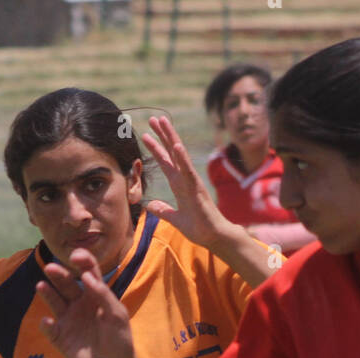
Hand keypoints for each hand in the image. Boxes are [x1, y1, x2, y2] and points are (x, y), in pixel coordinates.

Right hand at [36, 247, 137, 357]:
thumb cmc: (121, 341)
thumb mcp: (117, 315)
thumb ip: (103, 294)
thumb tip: (85, 276)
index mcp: (96, 295)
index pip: (87, 272)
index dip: (82, 261)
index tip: (75, 256)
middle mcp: (79, 304)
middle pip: (67, 284)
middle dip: (59, 275)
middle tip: (51, 268)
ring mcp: (68, 320)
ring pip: (54, 302)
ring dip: (47, 293)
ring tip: (41, 285)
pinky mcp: (60, 337)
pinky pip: (50, 328)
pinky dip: (46, 324)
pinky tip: (47, 321)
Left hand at [141, 115, 234, 248]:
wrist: (213, 236)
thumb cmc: (198, 228)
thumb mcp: (175, 219)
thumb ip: (163, 210)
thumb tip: (150, 205)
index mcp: (179, 184)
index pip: (165, 162)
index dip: (156, 148)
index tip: (146, 135)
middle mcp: (185, 179)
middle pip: (172, 152)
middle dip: (162, 135)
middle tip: (154, 118)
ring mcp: (191, 181)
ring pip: (179, 155)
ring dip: (171, 138)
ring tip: (163, 122)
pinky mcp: (197, 188)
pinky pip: (188, 171)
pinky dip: (182, 158)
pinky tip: (176, 146)